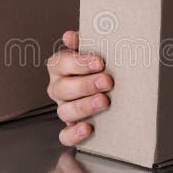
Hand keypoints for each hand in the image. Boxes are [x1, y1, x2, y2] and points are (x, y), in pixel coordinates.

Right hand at [46, 30, 112, 145]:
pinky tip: (88, 127)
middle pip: (63, 88)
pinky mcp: (71, 129)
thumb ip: (86, 41)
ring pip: (65, 111)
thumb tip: (69, 36)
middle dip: (86, 84)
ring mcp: (64, 108)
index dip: (79, 62)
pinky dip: (74, 133)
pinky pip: (65, 135)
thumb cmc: (100, 67)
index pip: (60, 63)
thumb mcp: (95, 51)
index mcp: (60, 67)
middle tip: (107, 81)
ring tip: (104, 101)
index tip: (100, 62)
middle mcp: (58, 88)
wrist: (113, 88)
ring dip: (84, 106)